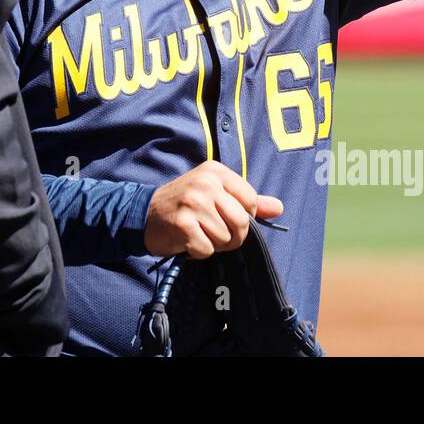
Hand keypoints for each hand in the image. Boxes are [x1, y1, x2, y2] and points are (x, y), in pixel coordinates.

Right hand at [144, 160, 284, 258]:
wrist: (144, 214)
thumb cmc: (185, 205)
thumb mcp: (216, 194)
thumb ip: (247, 200)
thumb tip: (278, 208)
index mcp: (216, 171)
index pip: (251, 200)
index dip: (244, 217)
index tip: (225, 217)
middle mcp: (205, 183)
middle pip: (242, 222)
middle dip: (232, 237)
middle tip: (214, 233)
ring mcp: (193, 203)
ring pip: (225, 238)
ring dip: (214, 244)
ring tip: (198, 234)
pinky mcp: (183, 225)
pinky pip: (207, 249)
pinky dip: (199, 252)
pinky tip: (187, 241)